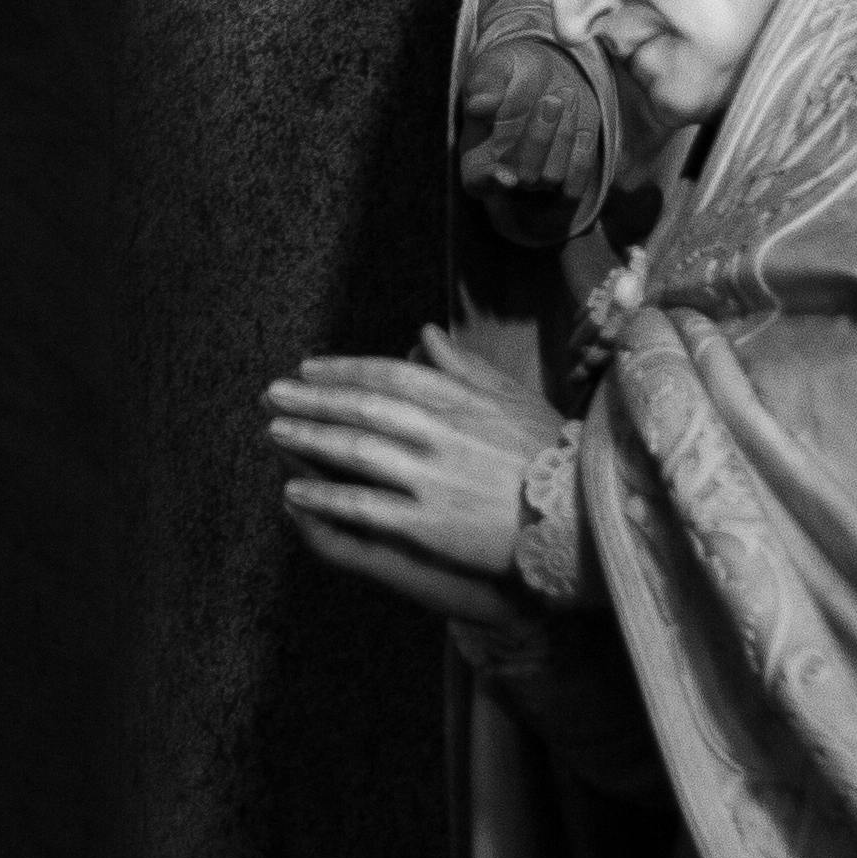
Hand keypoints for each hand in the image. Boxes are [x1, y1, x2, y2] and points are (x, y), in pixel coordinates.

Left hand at [267, 352, 559, 603]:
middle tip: (272, 394)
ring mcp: (432, 477)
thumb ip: (465, 367)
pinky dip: (325, 497)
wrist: (583, 518)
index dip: (344, 369)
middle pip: (362, 407)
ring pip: (355, 451)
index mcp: (462, 400)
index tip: (309, 369)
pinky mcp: (427, 523)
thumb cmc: (554, 457)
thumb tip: (425, 334)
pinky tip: (294, 492)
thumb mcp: (515, 399)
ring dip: (309, 439)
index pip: (389, 375)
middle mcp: (441, 432)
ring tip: (274, 432)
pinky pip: (364, 506)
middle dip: (312, 399)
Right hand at [457, 35, 609, 226]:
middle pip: (525, 177)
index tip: (508, 179)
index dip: (489, 182)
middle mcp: (506, 173)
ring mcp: (538, 180)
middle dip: (540, 139)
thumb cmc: (513, 70)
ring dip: (563, 137)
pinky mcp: (567, 179)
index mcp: (476, 154)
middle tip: (552, 99)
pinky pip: (576, 186)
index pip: (477, 181)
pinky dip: (582, 157)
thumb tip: (477, 105)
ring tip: (568, 94)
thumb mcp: (498, 64)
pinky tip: (583, 129)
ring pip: (552, 178)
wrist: (551, 72)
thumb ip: (484, 81)